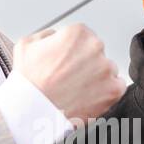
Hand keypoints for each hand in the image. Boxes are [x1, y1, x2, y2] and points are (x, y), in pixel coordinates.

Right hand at [12, 22, 126, 123]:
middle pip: (96, 52)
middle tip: (70, 78)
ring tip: (77, 90)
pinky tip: (89, 97)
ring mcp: (106, 69)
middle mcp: (95, 47)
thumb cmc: (29, 82)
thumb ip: (46, 35)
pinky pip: (117, 87)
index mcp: (77, 33)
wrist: (33, 111)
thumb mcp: (26, 45)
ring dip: (96, 78)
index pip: (83, 36)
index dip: (73, 51)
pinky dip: (106, 92)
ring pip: (107, 69)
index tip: (67, 62)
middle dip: (85, 63)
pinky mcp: (113, 90)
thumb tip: (55, 36)